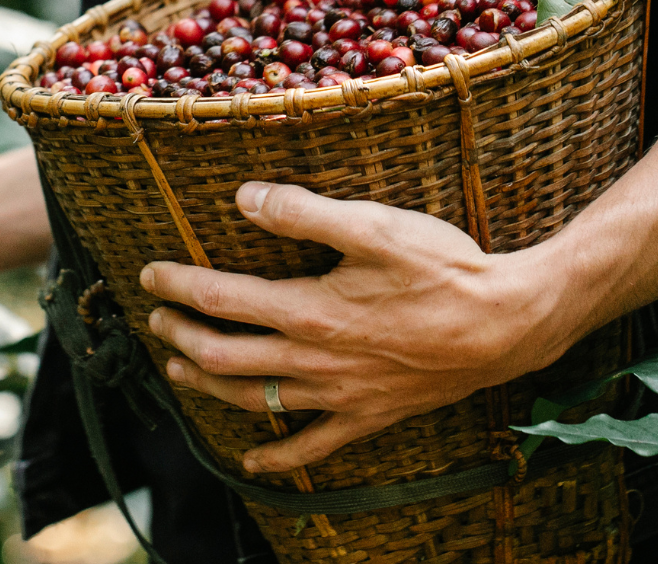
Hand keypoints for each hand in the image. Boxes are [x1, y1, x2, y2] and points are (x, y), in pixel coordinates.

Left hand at [144, 182, 562, 472]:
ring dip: (208, 386)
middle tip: (155, 321)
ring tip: (178, 370)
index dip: (178, 287)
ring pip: (256, 399)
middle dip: (180, 337)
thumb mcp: (374, 225)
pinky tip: (252, 460)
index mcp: (309, 310)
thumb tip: (244, 197)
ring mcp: (340, 395)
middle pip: (224, 355)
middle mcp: (315, 360)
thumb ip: (303, 212)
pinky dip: (276, 457)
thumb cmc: (444, 269)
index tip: (149, 275)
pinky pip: (312, 448)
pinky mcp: (369, 416)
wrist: (507, 324)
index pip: (221, 299)